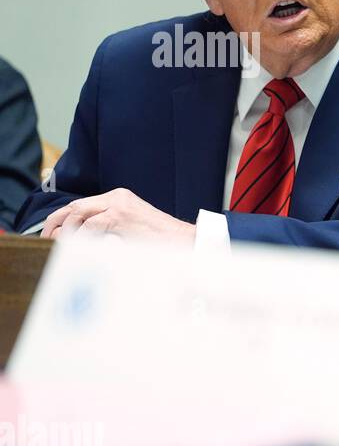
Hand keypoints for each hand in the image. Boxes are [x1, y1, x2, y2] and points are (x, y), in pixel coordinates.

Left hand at [42, 188, 196, 242]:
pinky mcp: (121, 215)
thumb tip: (81, 240)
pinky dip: (80, 237)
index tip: (52, 234)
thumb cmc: (160, 242)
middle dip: (56, 223)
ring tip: (60, 246)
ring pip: (79, 213)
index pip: (82, 205)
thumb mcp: (130, 230)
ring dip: (66, 231)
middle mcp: (116, 197)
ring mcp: (119, 204)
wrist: (184, 241)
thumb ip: (108, 229)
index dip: (62, 219)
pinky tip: (78, 248)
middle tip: (47, 240)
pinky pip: (91, 225)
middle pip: (75, 206)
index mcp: (119, 198)